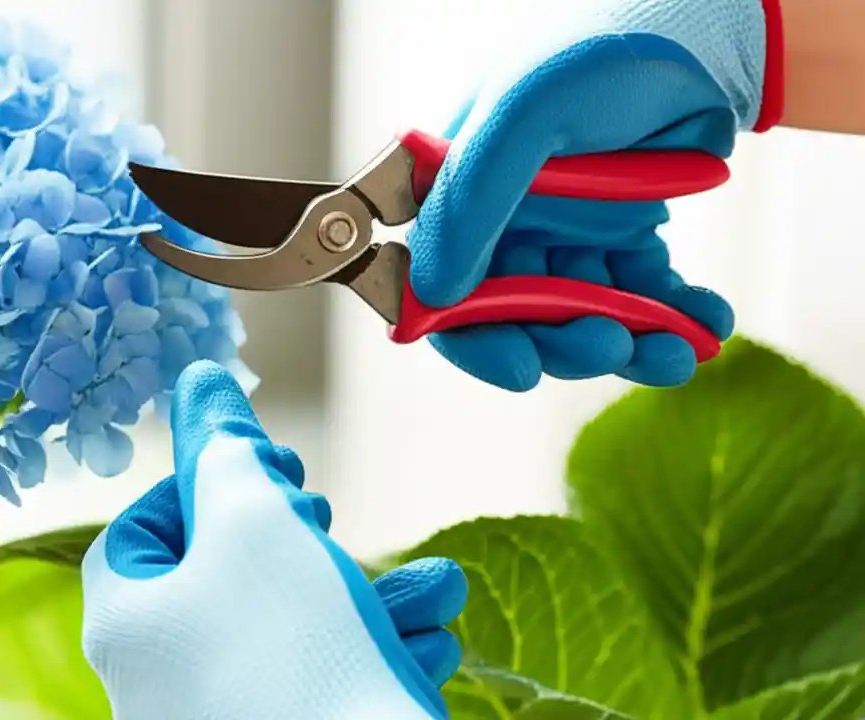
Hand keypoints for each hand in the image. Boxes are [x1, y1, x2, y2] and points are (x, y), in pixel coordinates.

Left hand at [81, 360, 466, 718]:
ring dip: (372, 594)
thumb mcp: (255, 523)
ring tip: (434, 588)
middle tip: (326, 521)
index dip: (203, 484)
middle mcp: (167, 681)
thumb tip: (197, 381)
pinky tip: (433, 641)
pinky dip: (380, 651)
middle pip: (229, 577)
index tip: (269, 473)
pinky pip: (328, 684)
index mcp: (131, 623)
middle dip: (307, 538)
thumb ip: (224, 449)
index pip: (144, 530)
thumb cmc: (294, 657)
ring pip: (297, 631)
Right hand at [409, 0, 781, 390]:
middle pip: (517, 321)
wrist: (690, 39)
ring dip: (628, 342)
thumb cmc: (590, 57)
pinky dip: (675, 319)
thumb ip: (470, 204)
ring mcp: (563, 238)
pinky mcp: (623, 240)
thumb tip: (431, 294)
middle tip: (612, 342)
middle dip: (566, 344)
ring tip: (674, 349)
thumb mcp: (519, 118)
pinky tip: (704, 323)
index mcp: (459, 200)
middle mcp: (503, 227)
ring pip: (582, 320)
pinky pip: (642, 298)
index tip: (520, 368)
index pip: (441, 291)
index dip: (473, 340)